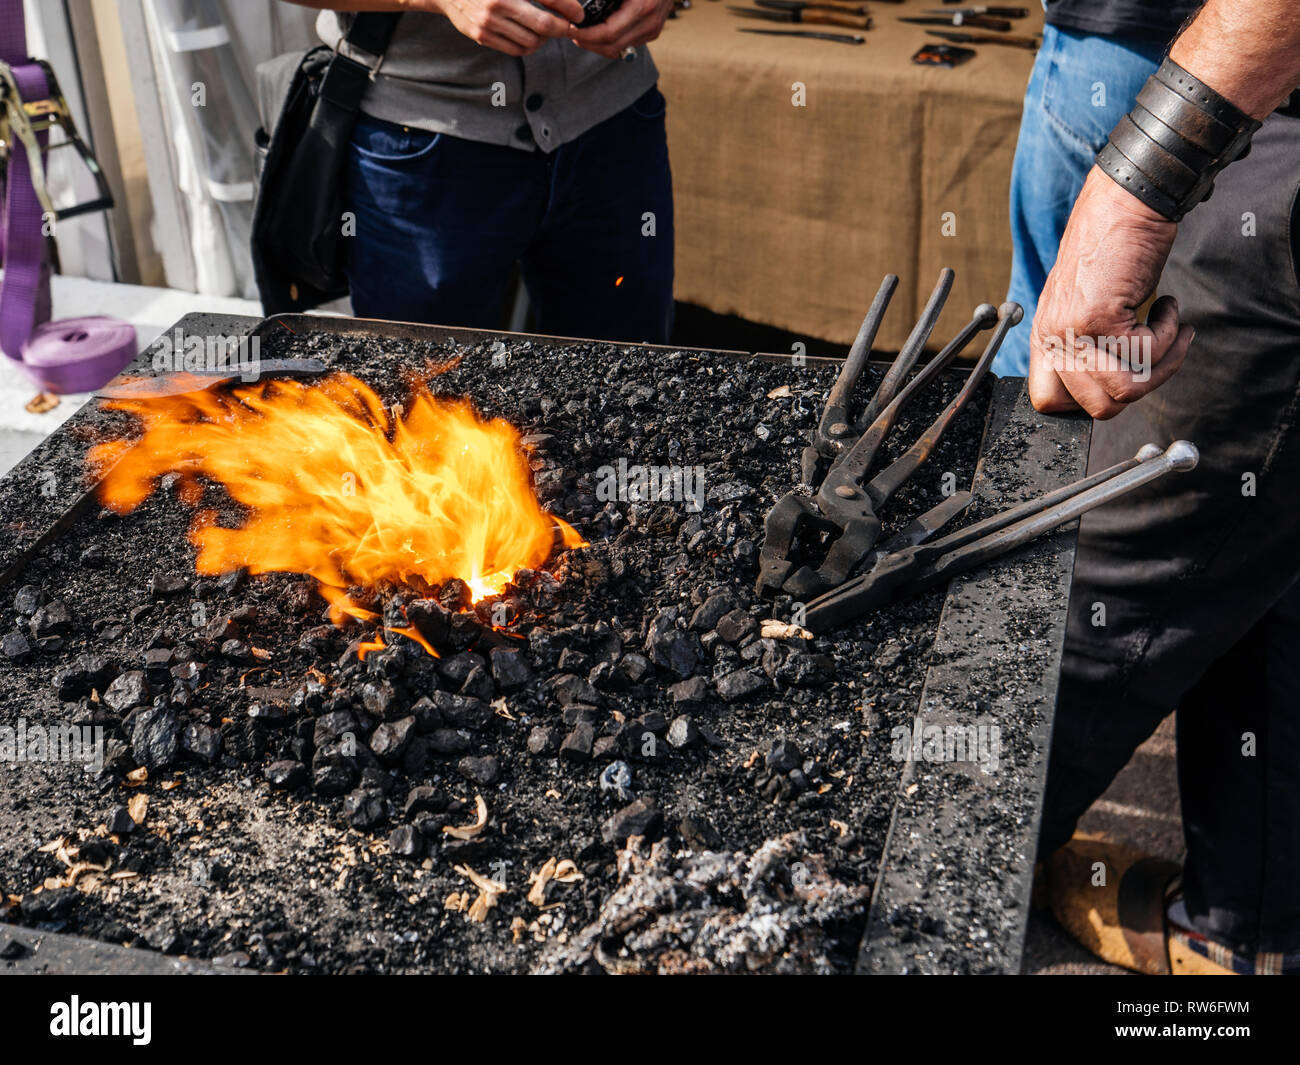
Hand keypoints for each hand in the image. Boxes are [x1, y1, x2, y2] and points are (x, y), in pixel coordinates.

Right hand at [433, 0, 583, 55]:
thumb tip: (565, 2)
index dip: (569, 8)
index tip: (579, 14)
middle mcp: (498, 2)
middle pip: (544, 25)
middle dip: (563, 28)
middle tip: (570, 26)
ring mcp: (489, 22)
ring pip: (532, 41)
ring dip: (546, 39)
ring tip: (548, 30)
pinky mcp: (482, 36)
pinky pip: (516, 50)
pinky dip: (530, 46)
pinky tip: (532, 36)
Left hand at [569, 0, 673, 58]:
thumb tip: (581, 7)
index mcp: (642, 8)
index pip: (609, 33)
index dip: (587, 35)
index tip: (572, 29)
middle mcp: (649, 23)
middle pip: (612, 47)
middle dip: (589, 43)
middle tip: (573, 34)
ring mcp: (652, 30)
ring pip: (619, 50)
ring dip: (598, 45)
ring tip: (583, 34)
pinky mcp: (652, 32)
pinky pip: (626, 44)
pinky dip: (610, 42)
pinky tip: (599, 32)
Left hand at [1028, 169, 1193, 419]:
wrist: (1126, 201)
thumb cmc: (1115, 249)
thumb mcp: (1087, 304)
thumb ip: (1086, 347)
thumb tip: (1109, 389)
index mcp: (1044, 337)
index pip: (1048, 402)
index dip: (1090, 400)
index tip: (1122, 375)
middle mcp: (1052, 337)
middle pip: (1095, 407)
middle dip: (1139, 386)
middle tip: (1158, 353)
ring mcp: (1072, 331)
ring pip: (1125, 390)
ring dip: (1162, 363)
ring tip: (1169, 328)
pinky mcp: (1099, 319)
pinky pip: (1146, 355)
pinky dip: (1171, 335)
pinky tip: (1168, 307)